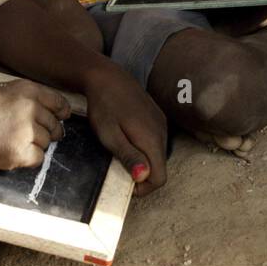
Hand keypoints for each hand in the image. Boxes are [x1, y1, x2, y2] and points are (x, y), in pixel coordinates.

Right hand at [0, 79, 71, 169]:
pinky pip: (39, 158)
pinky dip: (30, 157)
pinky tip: (15, 151)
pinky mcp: (19, 153)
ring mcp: (25, 132)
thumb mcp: (5, 90)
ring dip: (36, 143)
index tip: (61, 117)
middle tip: (30, 133)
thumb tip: (54, 108)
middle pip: (54, 125)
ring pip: (46, 142)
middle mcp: (30, 109)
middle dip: (47, 130)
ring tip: (15, 140)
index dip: (62, 112)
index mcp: (28, 91)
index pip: (58, 102)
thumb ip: (29, 96)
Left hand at [82, 63, 168, 195]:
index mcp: (152, 139)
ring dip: (142, 160)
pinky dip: (143, 147)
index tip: (125, 183)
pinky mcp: (157, 117)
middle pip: (160, 167)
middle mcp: (162, 132)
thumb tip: (145, 177)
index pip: (160, 178)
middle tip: (118, 166)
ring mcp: (161, 123)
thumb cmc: (104, 106)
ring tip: (120, 150)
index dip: (144, 188)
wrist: (107, 76)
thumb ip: (129, 156)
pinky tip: (126, 137)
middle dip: (142, 174)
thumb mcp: (110, 135)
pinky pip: (155, 141)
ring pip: (157, 154)